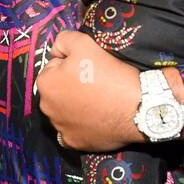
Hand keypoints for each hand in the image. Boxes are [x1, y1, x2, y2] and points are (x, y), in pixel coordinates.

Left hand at [37, 30, 183, 150]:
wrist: (138, 107)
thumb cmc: (110, 74)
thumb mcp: (85, 43)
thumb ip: (64, 40)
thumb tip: (55, 51)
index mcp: (45, 84)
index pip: (53, 68)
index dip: (71, 66)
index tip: (89, 69)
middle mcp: (47, 108)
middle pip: (57, 91)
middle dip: (70, 86)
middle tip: (94, 84)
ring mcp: (60, 128)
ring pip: (64, 111)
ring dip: (75, 106)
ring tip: (98, 101)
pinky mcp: (74, 143)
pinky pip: (72, 132)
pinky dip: (80, 126)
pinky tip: (94, 119)